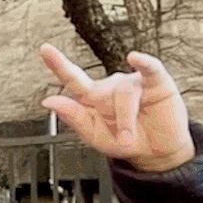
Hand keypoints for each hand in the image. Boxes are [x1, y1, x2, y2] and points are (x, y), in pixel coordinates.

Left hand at [38, 44, 194, 174]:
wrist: (157, 153)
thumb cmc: (126, 142)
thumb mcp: (95, 136)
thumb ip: (73, 118)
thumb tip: (48, 101)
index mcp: (92, 98)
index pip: (72, 78)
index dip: (58, 64)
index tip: (45, 50)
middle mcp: (111, 86)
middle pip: (101, 92)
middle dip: (111, 116)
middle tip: (121, 139)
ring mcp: (133, 82)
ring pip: (124, 92)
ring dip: (127, 119)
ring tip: (131, 136)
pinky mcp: (156, 82)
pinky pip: (149, 68)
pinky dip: (143, 62)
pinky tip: (135, 58)